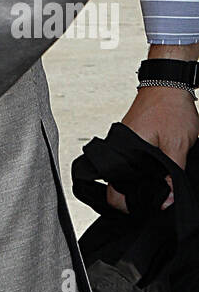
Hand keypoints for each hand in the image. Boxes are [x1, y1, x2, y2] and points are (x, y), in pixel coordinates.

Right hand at [107, 86, 198, 212]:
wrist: (168, 82)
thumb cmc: (171, 108)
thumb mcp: (178, 145)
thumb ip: (172, 175)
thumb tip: (167, 200)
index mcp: (125, 151)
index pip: (113, 190)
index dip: (128, 205)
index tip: (146, 209)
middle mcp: (118, 146)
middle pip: (116, 183)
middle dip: (134, 194)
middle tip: (156, 199)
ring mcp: (122, 141)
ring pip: (124, 171)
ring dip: (138, 180)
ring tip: (158, 184)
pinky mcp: (129, 137)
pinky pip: (129, 160)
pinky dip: (140, 168)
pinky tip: (155, 169)